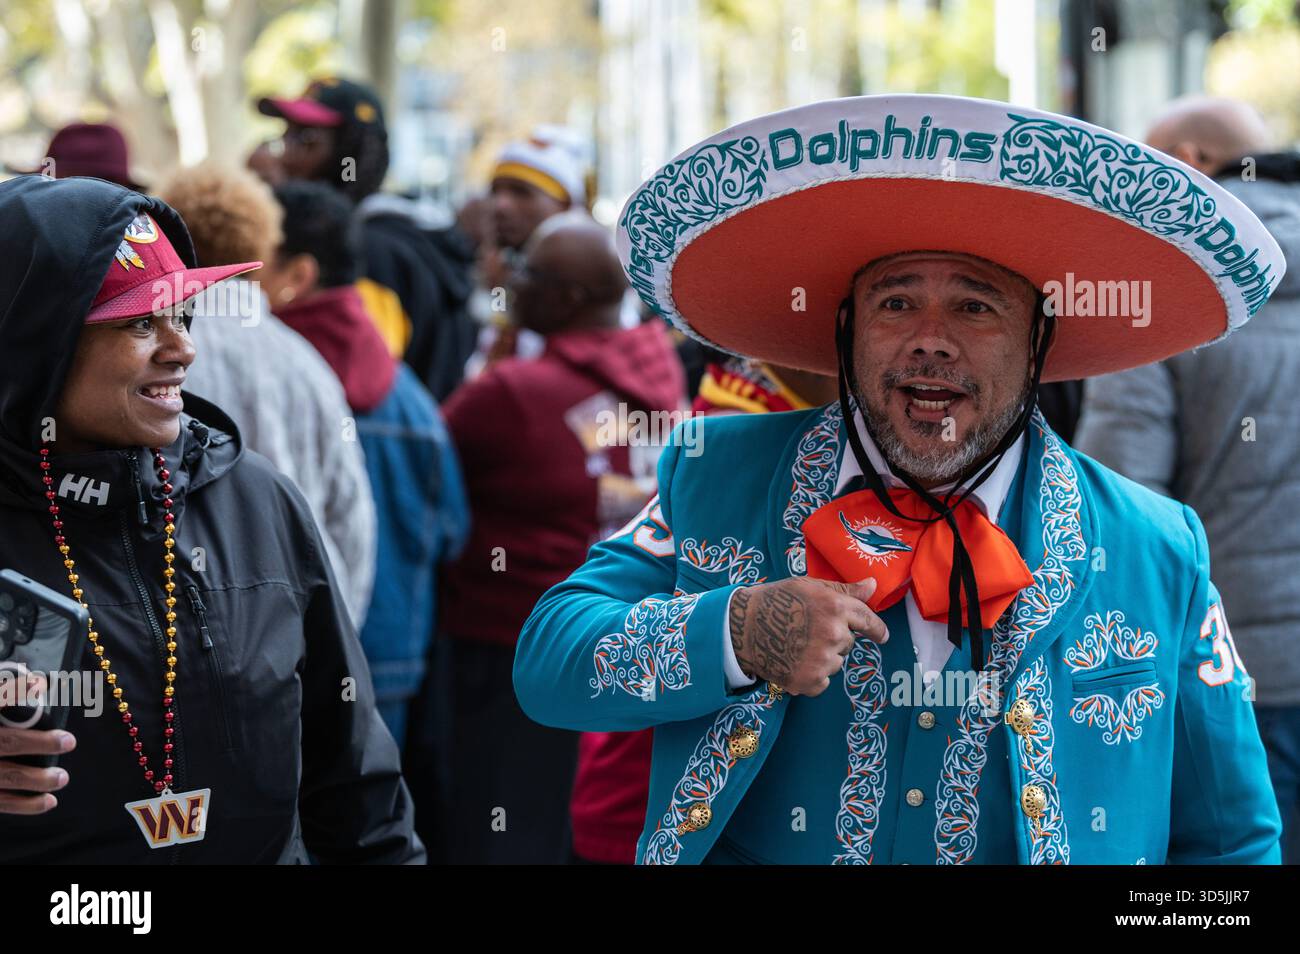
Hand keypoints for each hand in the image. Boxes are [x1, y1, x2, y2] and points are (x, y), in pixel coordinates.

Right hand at [0, 667, 73, 812]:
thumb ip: (4, 695)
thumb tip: (37, 682)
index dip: (14, 691)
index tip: (38, 683)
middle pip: (7, 743)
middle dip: (40, 743)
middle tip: (68, 741)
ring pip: (7, 776)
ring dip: (38, 778)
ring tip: (62, 777)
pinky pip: (2, 802)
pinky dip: (26, 805)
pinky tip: (48, 801)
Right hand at [728, 577, 887, 696]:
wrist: (741, 628)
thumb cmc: (774, 601)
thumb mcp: (808, 587)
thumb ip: (844, 590)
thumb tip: (873, 586)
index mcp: (835, 607)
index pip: (868, 621)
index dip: (877, 629)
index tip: (882, 637)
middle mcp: (833, 634)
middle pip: (848, 643)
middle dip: (833, 638)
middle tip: (805, 631)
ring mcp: (821, 660)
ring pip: (835, 662)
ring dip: (822, 657)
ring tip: (795, 645)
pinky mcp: (809, 681)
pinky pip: (823, 681)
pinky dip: (812, 676)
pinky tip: (793, 662)